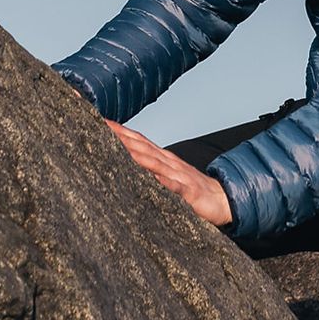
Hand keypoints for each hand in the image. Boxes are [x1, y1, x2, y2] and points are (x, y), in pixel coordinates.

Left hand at [105, 120, 231, 226]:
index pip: (135, 140)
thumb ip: (145, 167)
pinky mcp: (190, 191)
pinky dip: (167, 181)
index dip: (117, 130)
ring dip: (139, 153)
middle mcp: (168, 162)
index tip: (97, 120)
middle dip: (122, 135)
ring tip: (122, 145)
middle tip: (102, 124)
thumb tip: (121, 160)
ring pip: (156, 162)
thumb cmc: (189, 188)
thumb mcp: (164, 176)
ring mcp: (179, 175)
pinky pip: (177, 186)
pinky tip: (157, 177)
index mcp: (160, 158)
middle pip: (141, 145)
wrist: (221, 199)